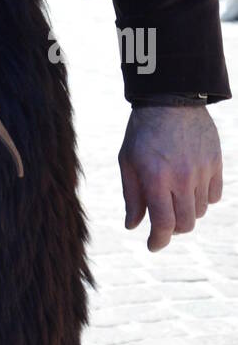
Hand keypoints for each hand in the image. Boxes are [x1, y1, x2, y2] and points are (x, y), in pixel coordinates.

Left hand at [119, 106, 222, 250]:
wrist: (169, 99)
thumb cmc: (142, 132)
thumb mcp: (128, 161)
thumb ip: (132, 196)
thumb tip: (133, 226)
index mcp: (156, 178)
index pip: (163, 224)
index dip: (158, 241)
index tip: (152, 245)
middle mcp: (182, 178)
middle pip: (185, 224)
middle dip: (172, 229)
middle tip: (162, 221)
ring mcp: (202, 170)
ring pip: (200, 211)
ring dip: (187, 212)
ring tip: (174, 198)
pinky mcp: (216, 162)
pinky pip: (215, 196)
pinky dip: (204, 199)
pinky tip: (192, 188)